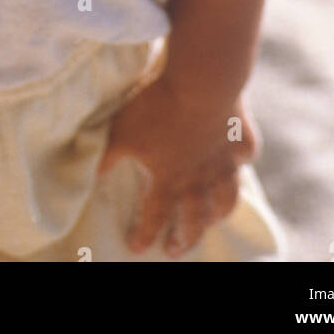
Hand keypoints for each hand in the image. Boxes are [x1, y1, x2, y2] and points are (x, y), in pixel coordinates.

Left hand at [97, 75, 258, 257]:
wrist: (202, 83)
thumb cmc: (157, 107)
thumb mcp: (121, 131)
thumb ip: (106, 157)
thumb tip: (88, 176)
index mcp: (169, 178)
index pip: (155, 215)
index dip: (144, 234)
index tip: (138, 249)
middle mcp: (199, 178)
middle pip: (194, 219)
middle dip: (183, 239)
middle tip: (175, 250)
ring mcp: (225, 162)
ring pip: (225, 199)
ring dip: (217, 213)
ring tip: (212, 220)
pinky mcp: (242, 141)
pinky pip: (245, 158)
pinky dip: (242, 163)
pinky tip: (240, 163)